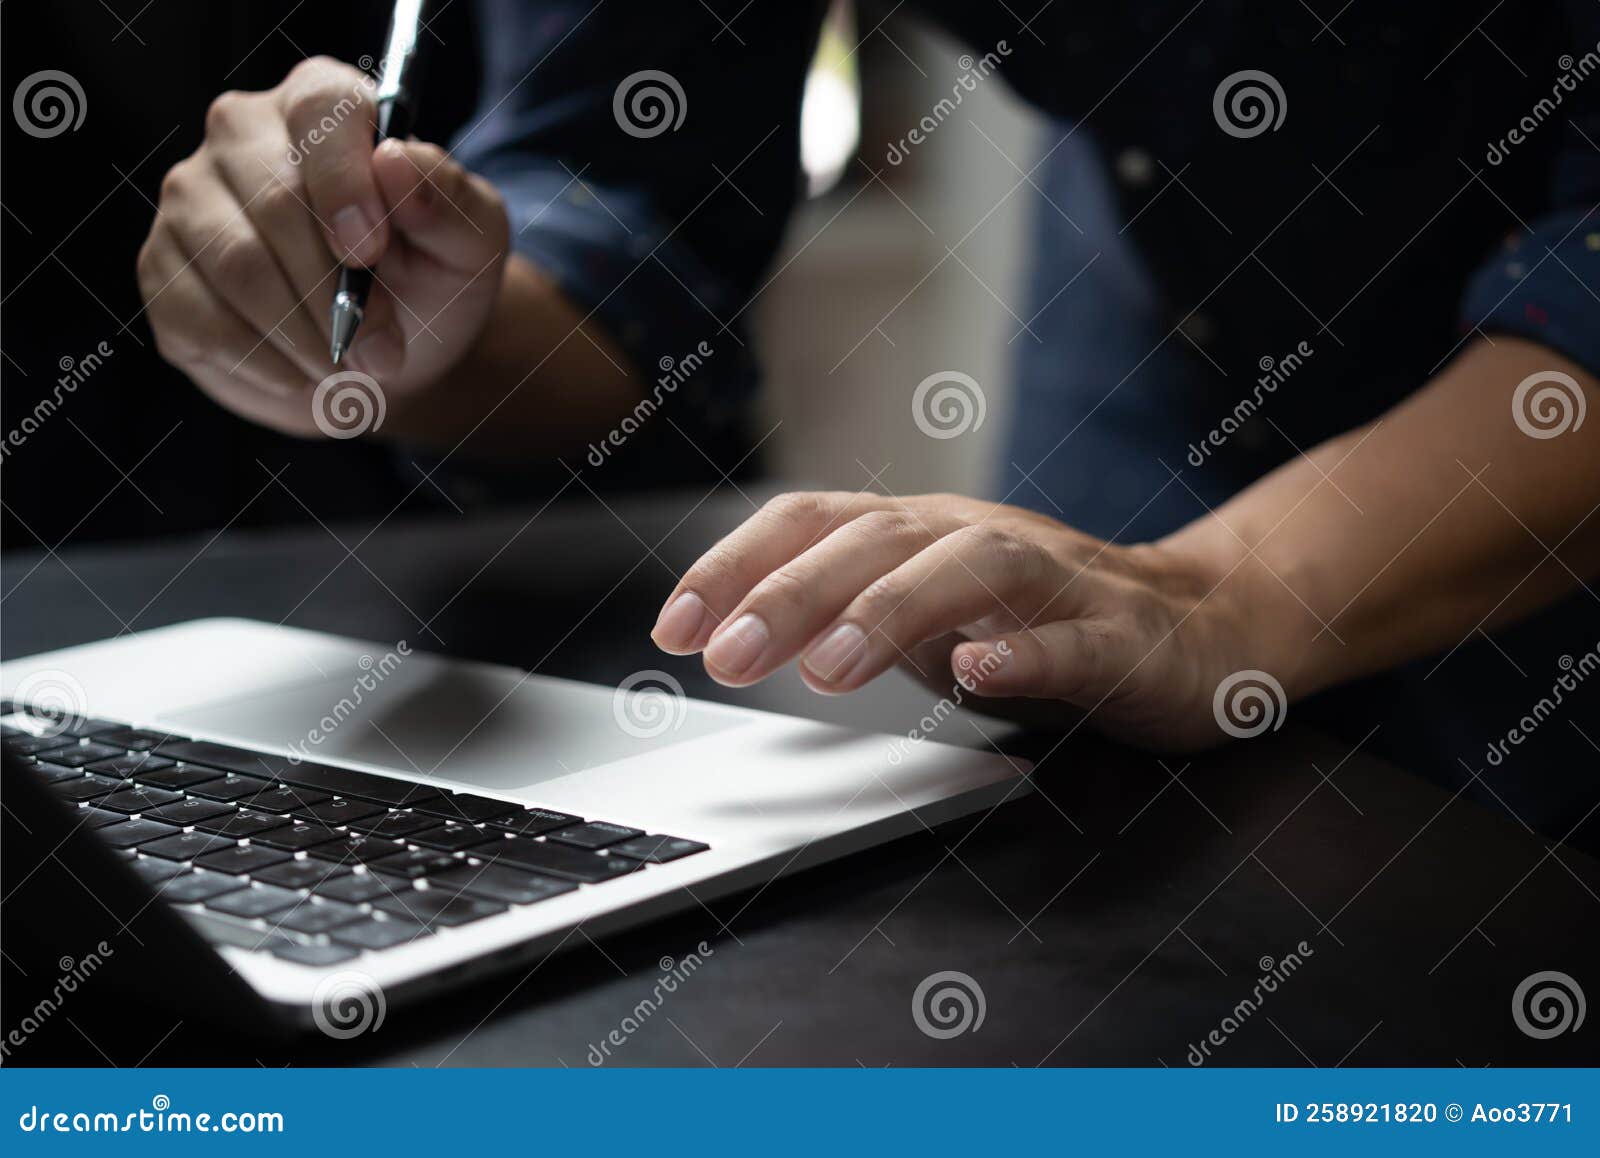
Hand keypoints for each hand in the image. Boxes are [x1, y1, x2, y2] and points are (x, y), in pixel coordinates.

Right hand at [137, 57, 508, 436]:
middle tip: (383, 351)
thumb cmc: (430, 280)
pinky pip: (199, 317)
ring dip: (304, 335)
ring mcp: (191, 199)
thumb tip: (397, 162)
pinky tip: (299, 373)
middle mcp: (240, 134)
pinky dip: (262, 362)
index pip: (319, 113)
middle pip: (274, 201)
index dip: (345, 185)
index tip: (371, 255)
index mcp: (322, 104)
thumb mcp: (470, 243)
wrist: (386, 352)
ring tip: (350, 368)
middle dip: (337, 293)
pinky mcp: (162, 269)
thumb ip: (449, 200)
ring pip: (236, 265)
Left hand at [651, 491, 1277, 749]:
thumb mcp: (925, 613)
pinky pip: (1071, 639)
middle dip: (793, 595)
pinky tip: (978, 675)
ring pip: (970, 570)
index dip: (739, 566)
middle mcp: (976, 537)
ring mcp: (1054, 580)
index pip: (813, 523)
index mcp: (920, 532)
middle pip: (878, 539)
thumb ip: (845, 613)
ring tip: (833, 668)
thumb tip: (738, 632)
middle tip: (730, 657)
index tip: (676, 628)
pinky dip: (1022, 653)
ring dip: (893, 612)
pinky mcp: (1120, 635)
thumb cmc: (1042, 620)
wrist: (1199, 624)